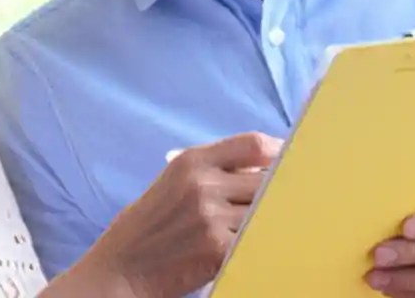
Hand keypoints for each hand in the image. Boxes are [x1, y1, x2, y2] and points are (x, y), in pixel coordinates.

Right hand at [80, 132, 281, 297]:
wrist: (120, 270)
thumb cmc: (148, 229)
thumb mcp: (174, 185)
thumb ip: (214, 173)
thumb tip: (264, 168)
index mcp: (191, 161)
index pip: (252, 144)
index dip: (280, 151)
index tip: (294, 161)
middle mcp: (202, 184)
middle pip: (267, 177)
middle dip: (279, 190)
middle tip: (291, 198)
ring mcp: (211, 216)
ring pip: (265, 210)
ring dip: (272, 218)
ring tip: (274, 224)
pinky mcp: (217, 249)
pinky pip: (255, 239)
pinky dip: (261, 242)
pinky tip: (259, 246)